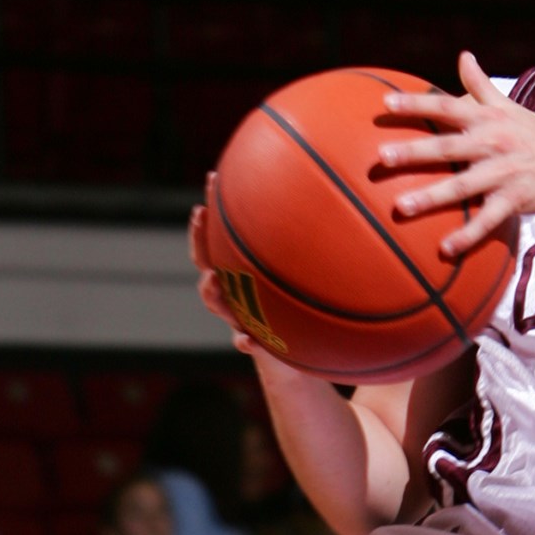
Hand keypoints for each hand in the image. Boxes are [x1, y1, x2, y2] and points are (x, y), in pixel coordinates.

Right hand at [189, 182, 297, 380]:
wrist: (301, 354)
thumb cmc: (305, 304)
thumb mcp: (305, 270)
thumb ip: (309, 241)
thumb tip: (334, 188)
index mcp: (245, 269)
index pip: (220, 235)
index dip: (215, 209)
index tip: (213, 179)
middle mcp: (236, 290)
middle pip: (206, 262)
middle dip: (200, 239)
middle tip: (200, 214)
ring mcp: (242, 316)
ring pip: (217, 302)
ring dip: (212, 291)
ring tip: (213, 280)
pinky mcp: (257, 344)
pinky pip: (245, 343)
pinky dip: (244, 341)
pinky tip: (246, 339)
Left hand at [379, 52, 534, 257]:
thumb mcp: (510, 106)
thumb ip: (481, 84)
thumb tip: (463, 55)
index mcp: (489, 119)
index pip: (448, 106)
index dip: (418, 104)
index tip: (386, 103)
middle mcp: (494, 143)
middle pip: (449, 146)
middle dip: (415, 151)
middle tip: (382, 157)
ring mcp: (505, 173)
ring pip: (463, 186)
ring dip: (431, 197)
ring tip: (400, 207)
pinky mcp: (516, 200)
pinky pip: (488, 220)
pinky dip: (467, 235)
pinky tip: (444, 249)